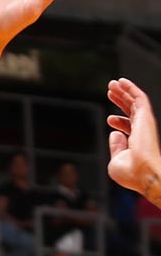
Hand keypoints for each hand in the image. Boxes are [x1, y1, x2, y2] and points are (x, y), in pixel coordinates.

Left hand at [107, 78, 160, 201]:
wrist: (144, 173)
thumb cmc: (131, 173)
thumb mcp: (116, 161)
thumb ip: (115, 147)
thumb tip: (114, 134)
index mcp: (137, 143)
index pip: (129, 127)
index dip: (119, 121)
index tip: (109, 119)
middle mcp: (142, 132)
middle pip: (131, 111)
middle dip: (121, 101)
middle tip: (110, 92)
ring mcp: (145, 124)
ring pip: (134, 102)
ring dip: (124, 92)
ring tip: (112, 84)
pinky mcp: (146, 117)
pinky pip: (139, 98)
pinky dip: (130, 89)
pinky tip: (121, 81)